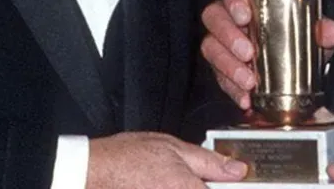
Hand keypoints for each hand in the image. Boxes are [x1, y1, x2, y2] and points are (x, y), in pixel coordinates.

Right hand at [87, 132, 247, 187]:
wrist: (96, 171)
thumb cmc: (128, 158)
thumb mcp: (174, 148)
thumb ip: (209, 162)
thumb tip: (237, 169)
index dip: (234, 185)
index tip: (237, 181)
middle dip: (211, 184)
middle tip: (213, 177)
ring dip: (195, 185)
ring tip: (183, 179)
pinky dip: (185, 187)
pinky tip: (173, 183)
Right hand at [199, 0, 333, 109]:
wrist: (294, 60)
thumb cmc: (295, 32)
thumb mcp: (311, 28)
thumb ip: (321, 28)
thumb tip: (330, 32)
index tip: (244, 15)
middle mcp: (228, 15)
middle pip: (214, 17)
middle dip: (228, 36)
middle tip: (248, 52)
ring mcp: (222, 41)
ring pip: (211, 47)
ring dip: (228, 65)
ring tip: (248, 80)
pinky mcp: (221, 66)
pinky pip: (218, 75)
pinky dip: (231, 88)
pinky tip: (245, 97)